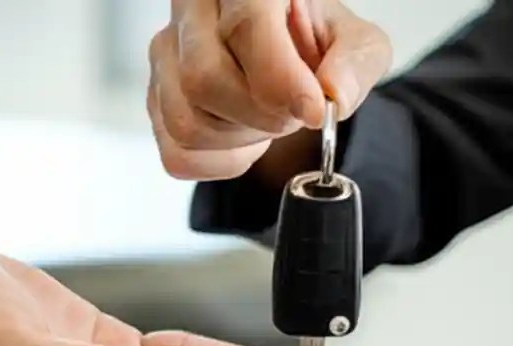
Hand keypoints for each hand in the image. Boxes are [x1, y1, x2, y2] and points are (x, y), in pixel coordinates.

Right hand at [148, 0, 390, 182]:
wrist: (286, 59)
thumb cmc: (313, 43)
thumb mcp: (354, 42)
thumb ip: (356, 62)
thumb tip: (334, 94)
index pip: (245, 25)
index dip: (279, 79)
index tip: (313, 110)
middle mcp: (192, 10)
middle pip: (204, 79)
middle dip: (263, 116)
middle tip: (294, 111)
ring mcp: (165, 54)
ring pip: (188, 122)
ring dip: (244, 140)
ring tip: (268, 117)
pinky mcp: (156, 100)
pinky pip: (178, 154)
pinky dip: (222, 162)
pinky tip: (244, 137)